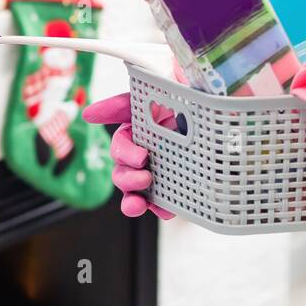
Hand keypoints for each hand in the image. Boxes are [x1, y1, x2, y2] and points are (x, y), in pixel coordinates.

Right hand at [81, 92, 175, 220]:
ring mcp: (157, 173)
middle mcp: (143, 154)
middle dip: (128, 179)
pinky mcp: (173, 188)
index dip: (126, 153)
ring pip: (134, 193)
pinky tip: (167, 210)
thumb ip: (120, 105)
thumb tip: (87, 114)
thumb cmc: (184, 100)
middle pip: (123, 172)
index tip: (141, 157)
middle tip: (145, 178)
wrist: (218, 118)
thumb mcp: (156, 95)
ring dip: (132, 202)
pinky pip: (161, 204)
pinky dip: (161, 209)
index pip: (121, 144)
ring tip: (140, 205)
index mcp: (136, 132)